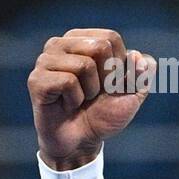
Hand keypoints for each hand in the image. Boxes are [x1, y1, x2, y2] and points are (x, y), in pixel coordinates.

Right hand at [28, 29, 155, 169]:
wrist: (82, 141)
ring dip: (91, 90)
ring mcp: (45, 60)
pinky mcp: (36, 79)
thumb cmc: (105, 113)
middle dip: (108, 78)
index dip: (120, 65)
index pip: (111, 38)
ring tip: (80, 99)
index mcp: (82, 40)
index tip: (111, 83)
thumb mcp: (132, 94)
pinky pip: (67, 81)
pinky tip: (67, 105)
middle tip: (95, 93)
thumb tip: (138, 56)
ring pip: (84, 65)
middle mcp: (60, 44)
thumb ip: (142, 73)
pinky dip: (75, 99)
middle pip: (99, 47)